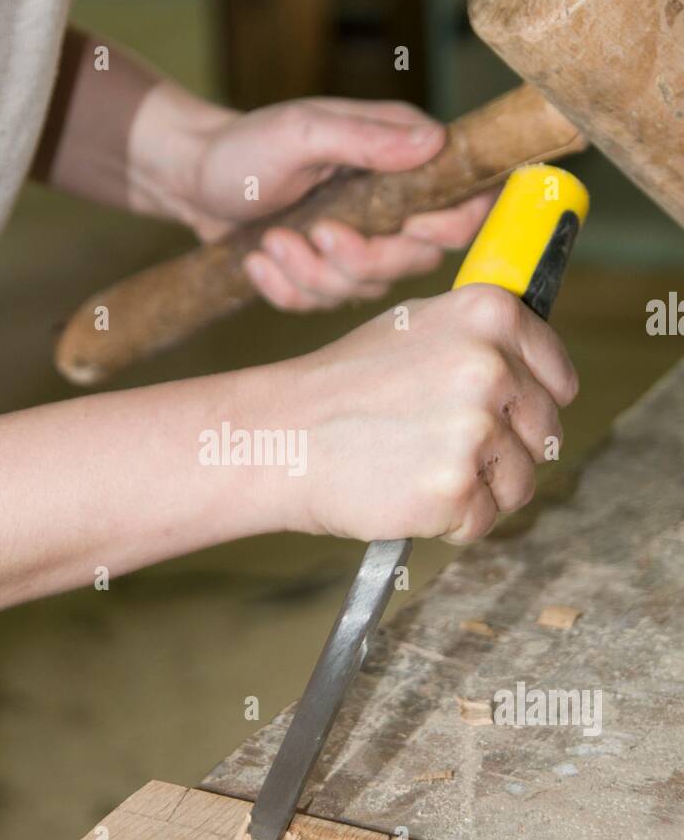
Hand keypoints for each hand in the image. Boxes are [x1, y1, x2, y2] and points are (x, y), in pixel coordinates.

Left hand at [187, 97, 494, 309]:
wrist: (192, 178)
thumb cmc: (244, 145)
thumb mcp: (301, 131)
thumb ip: (367, 138)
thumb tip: (434, 142)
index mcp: (400, 157)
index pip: (464, 200)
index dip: (450, 226)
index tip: (409, 227)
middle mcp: (392, 204)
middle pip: (416, 259)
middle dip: (360, 258)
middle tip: (315, 233)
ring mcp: (361, 242)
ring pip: (366, 288)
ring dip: (310, 273)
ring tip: (270, 242)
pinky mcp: (328, 273)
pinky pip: (323, 304)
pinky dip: (286, 290)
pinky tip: (258, 263)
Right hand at [276, 285, 577, 543]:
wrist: (280, 435)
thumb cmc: (340, 387)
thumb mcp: (414, 327)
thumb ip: (479, 340)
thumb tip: (532, 364)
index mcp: (489, 316)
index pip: (559, 379)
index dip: (533, 407)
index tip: (508, 419)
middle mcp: (491, 366)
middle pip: (545, 435)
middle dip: (506, 453)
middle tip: (444, 451)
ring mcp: (475, 429)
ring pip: (521, 483)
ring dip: (480, 491)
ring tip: (420, 470)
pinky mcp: (455, 488)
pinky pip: (483, 522)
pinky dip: (451, 523)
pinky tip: (407, 494)